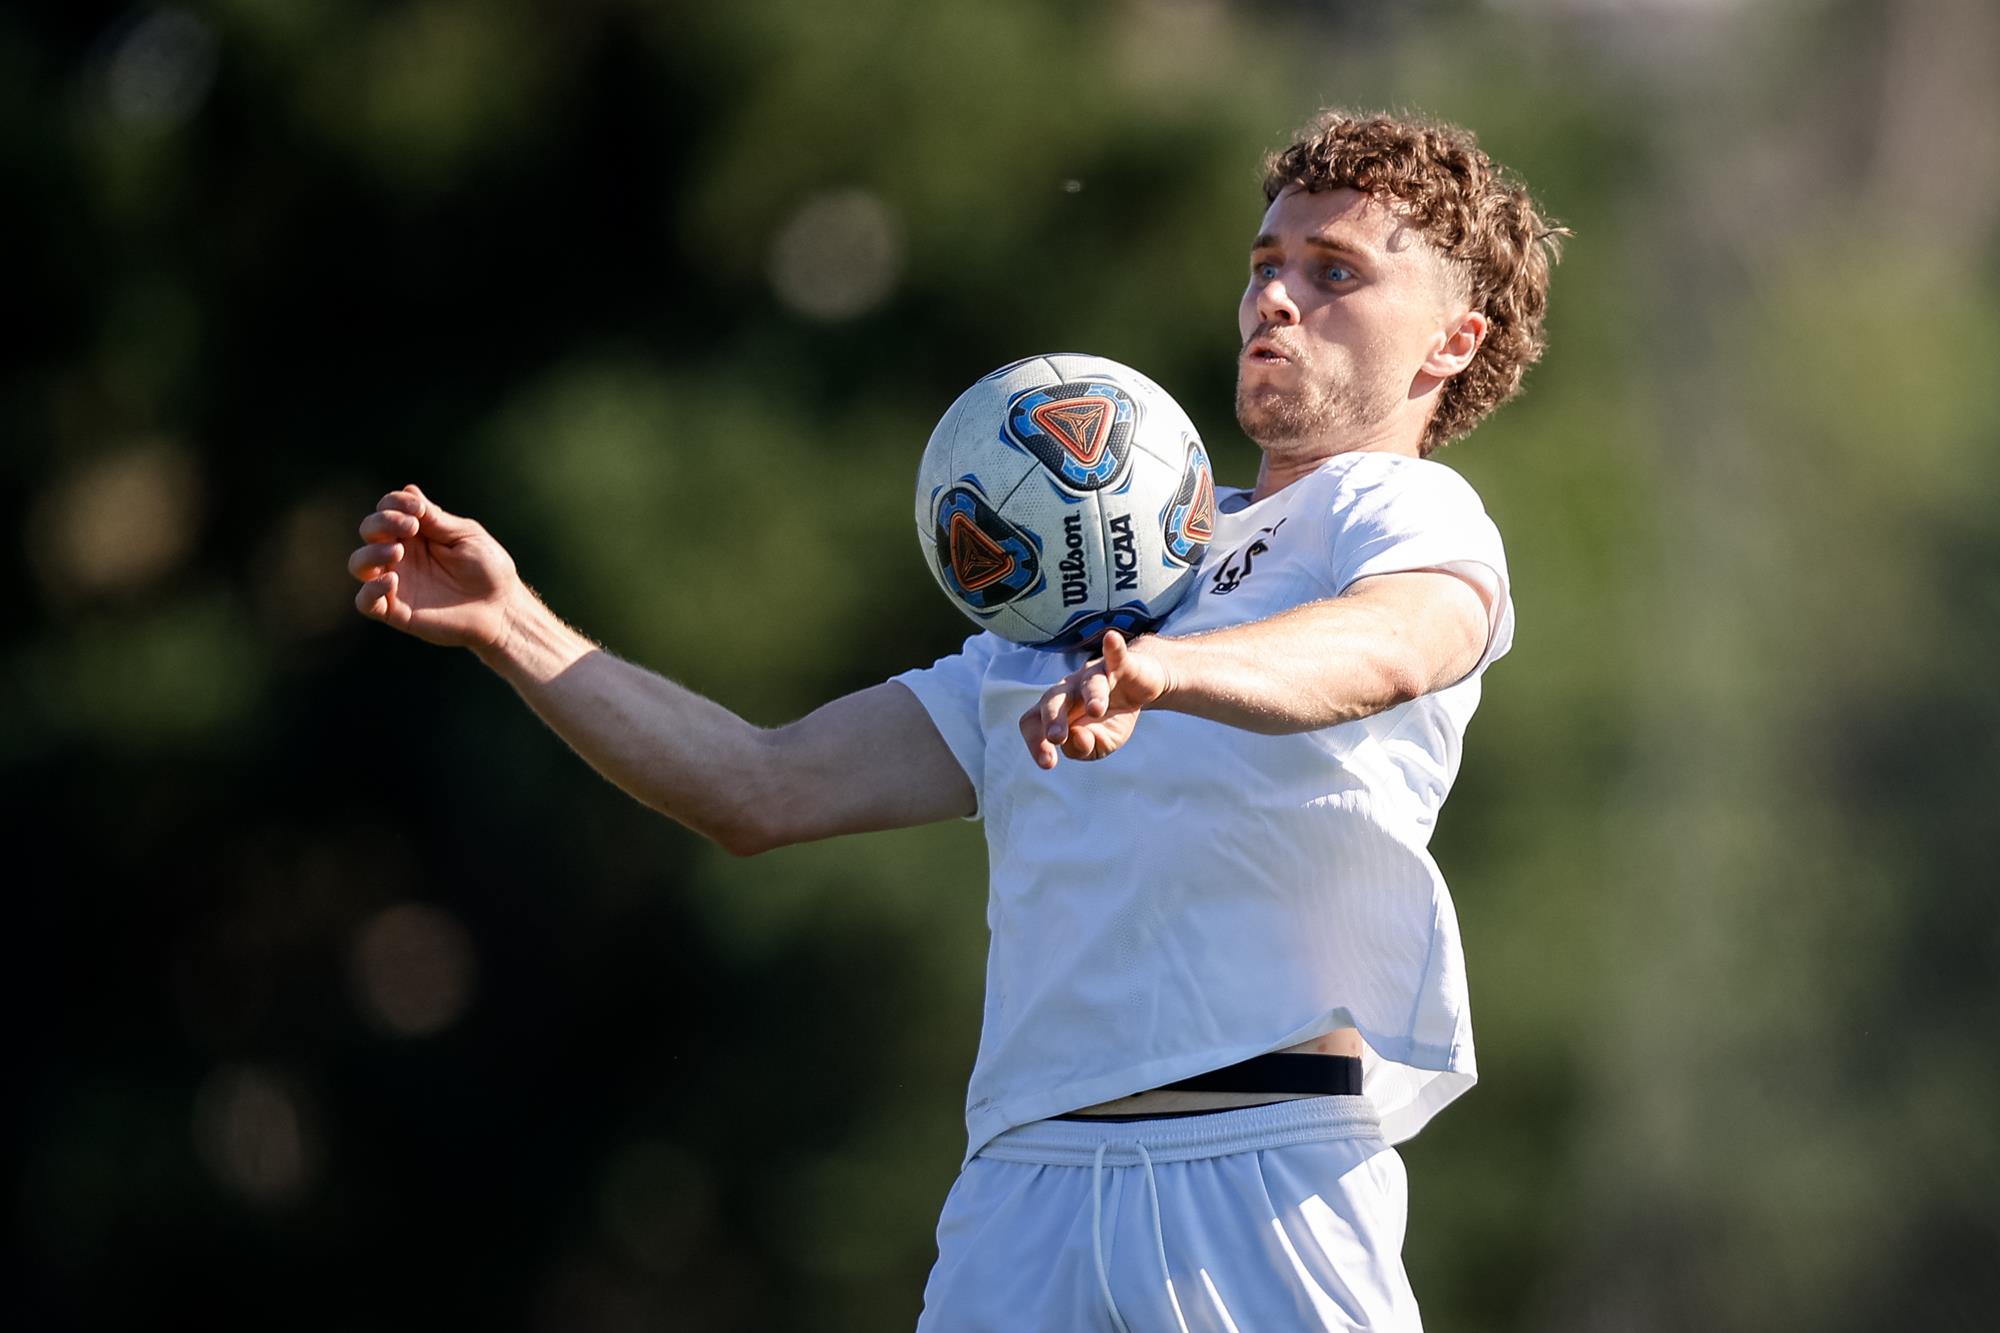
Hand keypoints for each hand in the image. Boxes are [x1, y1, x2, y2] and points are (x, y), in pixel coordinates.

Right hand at [349, 484, 521, 649]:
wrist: (502, 608)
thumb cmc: (489, 568)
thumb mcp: (465, 535)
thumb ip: (436, 519)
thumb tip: (409, 490)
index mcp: (417, 533)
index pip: (387, 509)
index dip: (394, 503)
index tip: (418, 509)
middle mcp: (402, 555)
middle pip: (369, 530)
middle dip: (382, 521)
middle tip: (412, 525)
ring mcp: (397, 583)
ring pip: (359, 564)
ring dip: (371, 552)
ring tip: (398, 551)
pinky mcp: (397, 611)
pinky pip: (365, 602)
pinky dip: (370, 590)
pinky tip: (392, 580)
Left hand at [1019, 630, 1173, 768]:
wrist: (1141, 689)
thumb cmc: (1112, 718)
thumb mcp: (1101, 743)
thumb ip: (1084, 748)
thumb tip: (1078, 740)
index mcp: (1055, 711)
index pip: (1033, 722)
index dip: (1035, 742)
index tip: (1048, 763)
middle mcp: (1068, 689)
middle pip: (1052, 700)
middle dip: (1053, 719)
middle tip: (1056, 738)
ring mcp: (1093, 674)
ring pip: (1087, 683)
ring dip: (1092, 696)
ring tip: (1097, 710)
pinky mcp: (1121, 665)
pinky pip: (1115, 655)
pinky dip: (1114, 647)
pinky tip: (1110, 638)